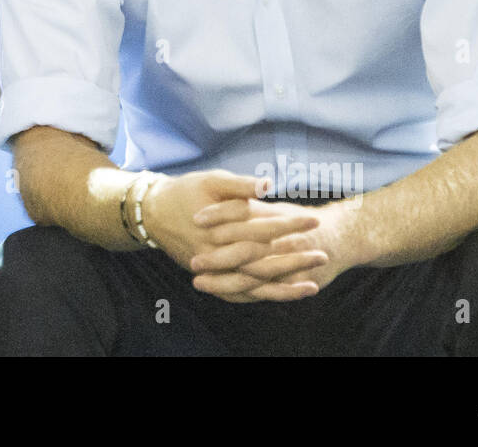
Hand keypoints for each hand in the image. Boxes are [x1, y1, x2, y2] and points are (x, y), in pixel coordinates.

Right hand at [142, 170, 327, 301]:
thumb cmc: (186, 191)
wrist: (154, 214)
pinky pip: (241, 294)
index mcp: (219, 228)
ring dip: (284, 287)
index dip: (289, 224)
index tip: (314, 219)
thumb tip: (268, 184)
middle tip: (323, 255)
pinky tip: (287, 295)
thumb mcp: (211, 180)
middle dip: (294, 260)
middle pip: (261, 262)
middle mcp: (217, 254)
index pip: (261, 229)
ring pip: (253, 285)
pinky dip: (264, 296)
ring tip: (314, 285)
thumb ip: (240, 185)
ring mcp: (213, 271)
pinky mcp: (212, 279)